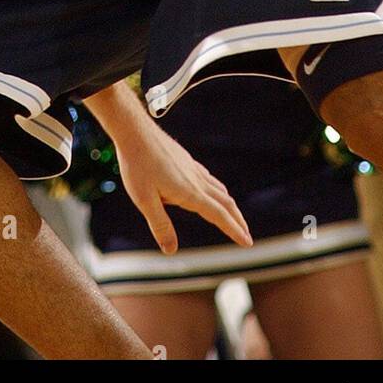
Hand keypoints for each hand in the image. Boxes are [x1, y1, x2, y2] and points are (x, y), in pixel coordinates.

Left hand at [115, 123, 251, 251]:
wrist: (135, 131)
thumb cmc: (137, 164)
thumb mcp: (144, 199)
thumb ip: (160, 225)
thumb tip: (171, 251)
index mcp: (189, 192)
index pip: (218, 215)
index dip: (234, 230)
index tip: (247, 242)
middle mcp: (196, 179)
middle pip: (225, 202)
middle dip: (238, 220)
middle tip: (247, 236)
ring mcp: (192, 168)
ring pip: (219, 189)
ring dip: (229, 205)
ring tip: (233, 216)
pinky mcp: (186, 160)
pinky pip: (208, 178)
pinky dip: (217, 190)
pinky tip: (210, 190)